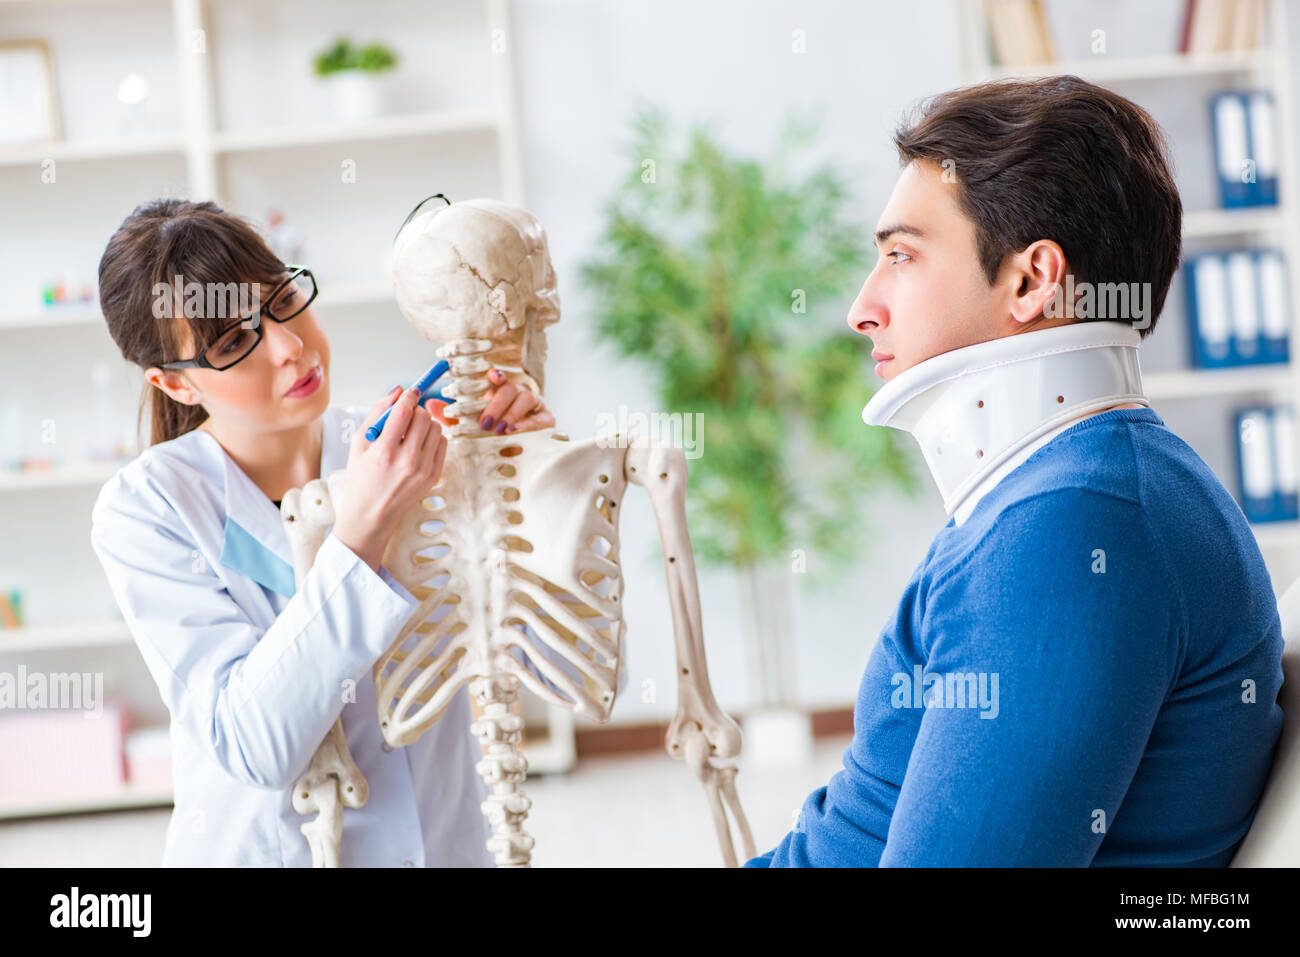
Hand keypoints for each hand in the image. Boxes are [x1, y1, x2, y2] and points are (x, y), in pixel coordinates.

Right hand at [334, 384, 447, 571]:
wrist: (370, 517)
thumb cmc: (360, 480)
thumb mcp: (358, 445)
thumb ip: (376, 414)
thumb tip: (397, 390)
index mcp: (383, 453)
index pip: (404, 412)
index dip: (409, 396)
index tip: (410, 391)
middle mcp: (406, 462)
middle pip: (423, 418)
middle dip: (416, 410)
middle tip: (406, 415)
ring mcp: (423, 471)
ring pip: (436, 429)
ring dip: (425, 424)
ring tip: (410, 433)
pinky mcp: (433, 477)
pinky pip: (443, 444)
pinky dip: (432, 438)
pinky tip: (418, 445)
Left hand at [427, 368, 554, 433]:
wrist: (515, 458)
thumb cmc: (489, 438)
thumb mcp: (467, 428)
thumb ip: (451, 417)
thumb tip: (430, 404)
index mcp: (498, 392)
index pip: (498, 377)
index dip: (496, 375)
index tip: (491, 376)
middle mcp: (517, 394)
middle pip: (510, 388)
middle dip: (497, 404)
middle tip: (485, 423)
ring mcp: (534, 405)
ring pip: (527, 398)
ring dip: (512, 413)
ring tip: (500, 429)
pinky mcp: (547, 419)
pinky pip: (542, 416)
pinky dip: (529, 423)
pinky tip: (516, 431)